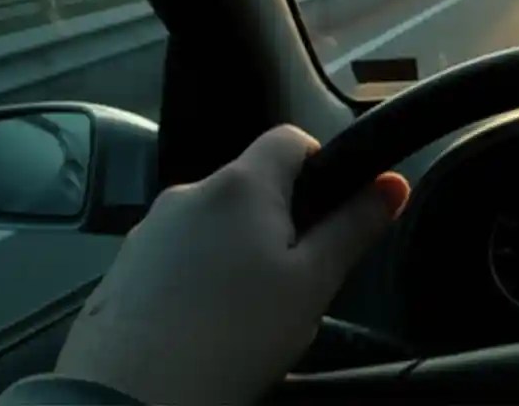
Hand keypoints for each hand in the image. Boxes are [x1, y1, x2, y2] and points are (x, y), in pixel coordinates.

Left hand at [55, 125, 409, 404]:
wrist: (131, 396)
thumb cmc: (231, 338)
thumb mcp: (313, 283)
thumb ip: (355, 227)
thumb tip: (393, 185)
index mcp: (242, 185)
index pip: (292, 139)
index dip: (322, 166)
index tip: (331, 211)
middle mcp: (190, 193)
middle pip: (254, 186)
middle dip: (281, 222)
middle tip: (296, 279)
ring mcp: (151, 229)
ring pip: (217, 223)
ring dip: (238, 251)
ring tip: (247, 311)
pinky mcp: (126, 266)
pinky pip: (180, 255)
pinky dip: (200, 277)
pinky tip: (207, 322)